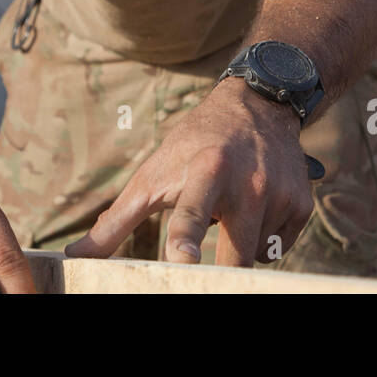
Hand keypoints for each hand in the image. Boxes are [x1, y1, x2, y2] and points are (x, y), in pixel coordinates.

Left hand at [64, 78, 313, 266]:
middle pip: (234, 257)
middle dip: (217, 270)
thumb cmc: (193, 145)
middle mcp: (249, 184)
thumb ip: (115, 221)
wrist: (259, 105)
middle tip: (198, 261)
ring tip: (228, 208)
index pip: (193, 212)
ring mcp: (280, 196)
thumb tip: (73, 260)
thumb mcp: (152, 175)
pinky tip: (253, 208)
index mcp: (206, 170)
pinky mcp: (302, 206)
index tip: (181, 259)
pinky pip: (275, 249)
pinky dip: (259, 239)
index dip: (186, 238)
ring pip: (252, 256)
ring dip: (236, 244)